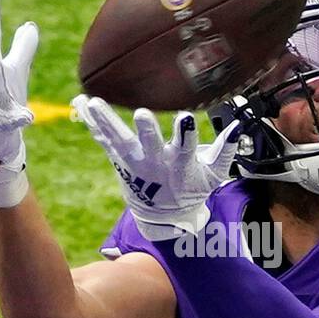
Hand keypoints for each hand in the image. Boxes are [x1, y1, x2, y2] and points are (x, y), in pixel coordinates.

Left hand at [72, 96, 240, 240]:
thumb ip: (225, 151)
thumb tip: (237, 127)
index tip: (186, 118)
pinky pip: (103, 139)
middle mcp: (154, 162)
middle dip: (146, 130)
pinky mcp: (118, 160)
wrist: (164, 214)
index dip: (186, 134)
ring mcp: (133, 162)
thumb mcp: (214, 175)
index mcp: (180, 164)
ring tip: (95, 103)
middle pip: (149, 144)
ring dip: (107, 121)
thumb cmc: (191, 188)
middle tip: (142, 113)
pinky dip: (92, 123)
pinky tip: (81, 103)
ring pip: (118, 140)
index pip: (185, 147)